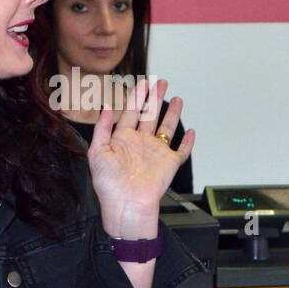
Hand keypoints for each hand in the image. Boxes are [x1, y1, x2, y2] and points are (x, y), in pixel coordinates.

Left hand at [88, 78, 193, 237]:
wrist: (126, 205)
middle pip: (150, 115)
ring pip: (167, 127)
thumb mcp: (97, 151)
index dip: (137, 96)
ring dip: (172, 113)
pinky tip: (191, 131)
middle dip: (155, 98)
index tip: (142, 83)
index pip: (131, 112)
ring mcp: (156, 152)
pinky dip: (188, 141)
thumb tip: (105, 107)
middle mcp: (140, 143)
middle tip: (160, 82)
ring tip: (177, 99)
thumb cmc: (109, 184)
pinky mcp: (169, 163)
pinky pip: (182, 150)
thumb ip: (102, 128)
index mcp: (123, 139)